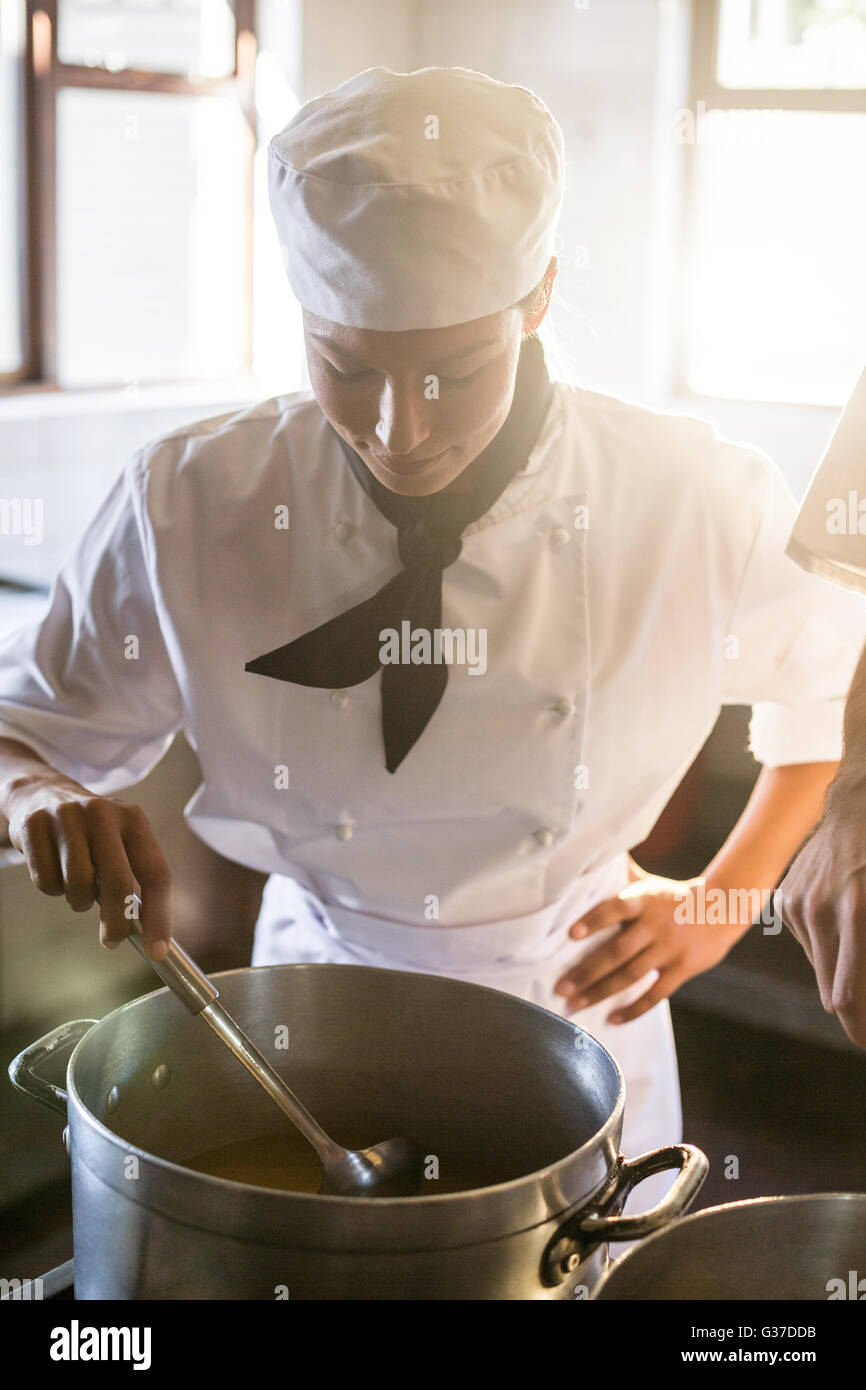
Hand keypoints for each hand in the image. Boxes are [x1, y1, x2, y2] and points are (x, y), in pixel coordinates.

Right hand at [5, 771, 170, 958]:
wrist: (42, 794)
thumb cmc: (89, 833)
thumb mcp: (119, 842)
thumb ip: (134, 879)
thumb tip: (147, 931)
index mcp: (134, 819)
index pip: (156, 873)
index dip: (159, 917)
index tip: (157, 951)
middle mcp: (103, 814)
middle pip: (118, 882)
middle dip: (116, 922)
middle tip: (113, 941)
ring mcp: (67, 817)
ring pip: (78, 885)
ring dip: (78, 901)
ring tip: (77, 887)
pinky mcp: (35, 826)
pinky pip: (46, 882)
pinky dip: (52, 889)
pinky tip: (54, 870)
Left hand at [554, 875, 745, 1023]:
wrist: (723, 908)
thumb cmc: (673, 897)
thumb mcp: (651, 883)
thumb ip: (624, 876)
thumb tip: (595, 856)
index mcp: (645, 900)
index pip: (616, 908)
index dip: (594, 920)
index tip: (571, 934)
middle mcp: (656, 925)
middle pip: (618, 951)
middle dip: (587, 971)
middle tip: (560, 988)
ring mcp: (670, 949)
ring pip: (631, 975)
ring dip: (601, 992)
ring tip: (575, 1004)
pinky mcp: (682, 969)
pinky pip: (656, 994)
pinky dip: (634, 1009)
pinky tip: (612, 1019)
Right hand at [775, 796, 865, 1047]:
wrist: (858, 807)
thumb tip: (858, 999)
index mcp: (858, 912)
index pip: (849, 997)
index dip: (860, 1030)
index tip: (865, 1046)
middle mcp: (822, 912)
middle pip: (834, 994)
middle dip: (857, 1016)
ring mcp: (798, 905)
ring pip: (822, 971)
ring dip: (843, 979)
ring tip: (859, 972)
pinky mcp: (786, 900)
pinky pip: (810, 944)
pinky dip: (829, 949)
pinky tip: (845, 927)